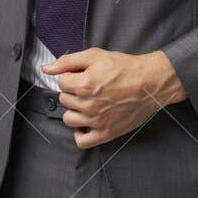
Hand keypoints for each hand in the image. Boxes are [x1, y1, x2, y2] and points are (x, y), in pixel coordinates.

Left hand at [41, 47, 185, 147]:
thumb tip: (46, 68)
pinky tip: (86, 124)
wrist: (151, 83)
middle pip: (64, 100)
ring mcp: (96, 121)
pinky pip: (82, 141)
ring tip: (87, 104)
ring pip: (69, 119)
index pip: (61, 83)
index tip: (82, 76)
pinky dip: (80, 134)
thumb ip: (68, 61)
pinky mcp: (106, 133)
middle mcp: (88, 104)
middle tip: (89, 88)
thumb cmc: (126, 68)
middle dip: (73, 92)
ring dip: (74, 111)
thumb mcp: (95, 56)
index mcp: (84, 84)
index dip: (71, 77)